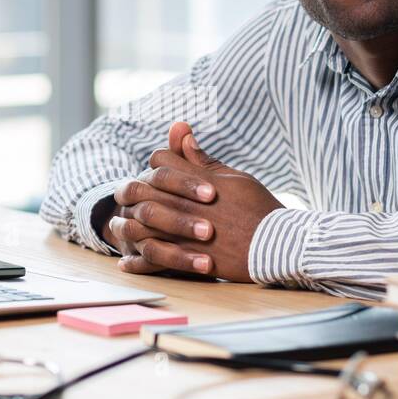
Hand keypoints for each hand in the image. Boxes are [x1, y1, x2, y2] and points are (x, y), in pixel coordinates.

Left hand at [112, 122, 283, 281]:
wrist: (277, 246)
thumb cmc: (260, 209)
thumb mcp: (235, 177)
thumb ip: (204, 161)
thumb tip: (183, 136)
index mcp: (199, 180)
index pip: (160, 160)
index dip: (157, 164)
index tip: (158, 173)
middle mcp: (188, 204)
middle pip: (144, 189)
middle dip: (136, 191)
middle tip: (128, 196)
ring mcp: (186, 232)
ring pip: (142, 223)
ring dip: (128, 224)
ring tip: (120, 226)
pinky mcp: (188, 259)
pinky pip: (152, 258)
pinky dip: (137, 261)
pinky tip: (126, 262)